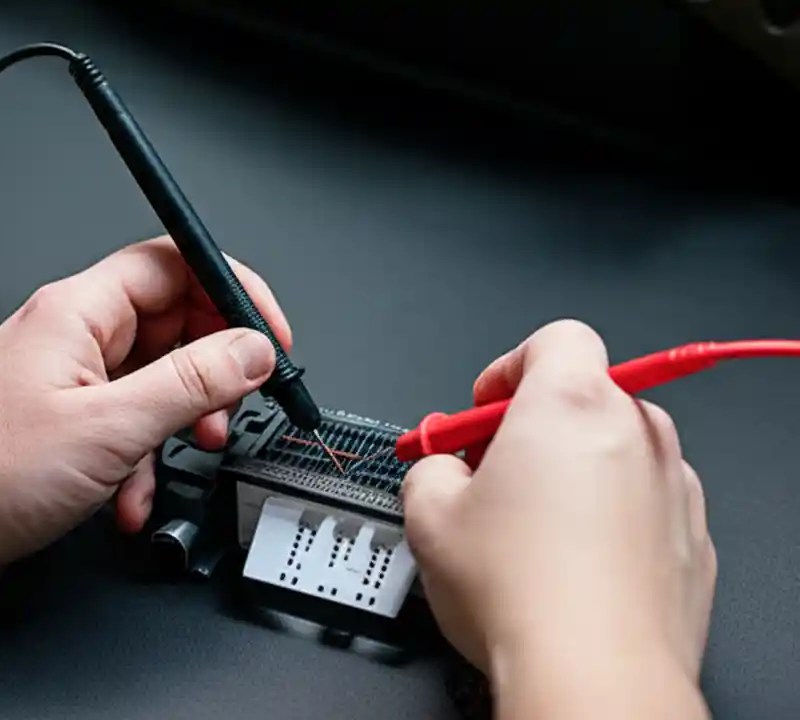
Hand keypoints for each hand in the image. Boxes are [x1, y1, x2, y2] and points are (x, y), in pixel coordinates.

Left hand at [0, 237, 288, 588]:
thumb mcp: (111, 427)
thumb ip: (191, 384)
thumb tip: (249, 349)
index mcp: (77, 311)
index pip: (173, 263)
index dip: (229, 290)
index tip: (266, 335)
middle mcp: (70, 337)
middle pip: (170, 325)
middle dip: (209, 371)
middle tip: (231, 405)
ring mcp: (64, 383)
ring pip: (151, 383)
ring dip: (175, 427)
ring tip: (185, 455)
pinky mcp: (59, 428)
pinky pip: (123, 429)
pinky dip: (139, 465)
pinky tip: (129, 502)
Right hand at [402, 321, 715, 715]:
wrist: (593, 674)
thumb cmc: (523, 595)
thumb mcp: (428, 515)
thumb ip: (429, 468)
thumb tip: (438, 473)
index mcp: (570, 406)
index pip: (554, 339)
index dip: (509, 368)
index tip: (481, 412)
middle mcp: (634, 434)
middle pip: (584, 396)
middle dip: (535, 426)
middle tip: (492, 474)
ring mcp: (673, 487)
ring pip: (617, 453)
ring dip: (575, 474)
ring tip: (528, 533)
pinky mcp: (691, 540)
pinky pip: (644, 506)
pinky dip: (610, 521)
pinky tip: (568, 568)